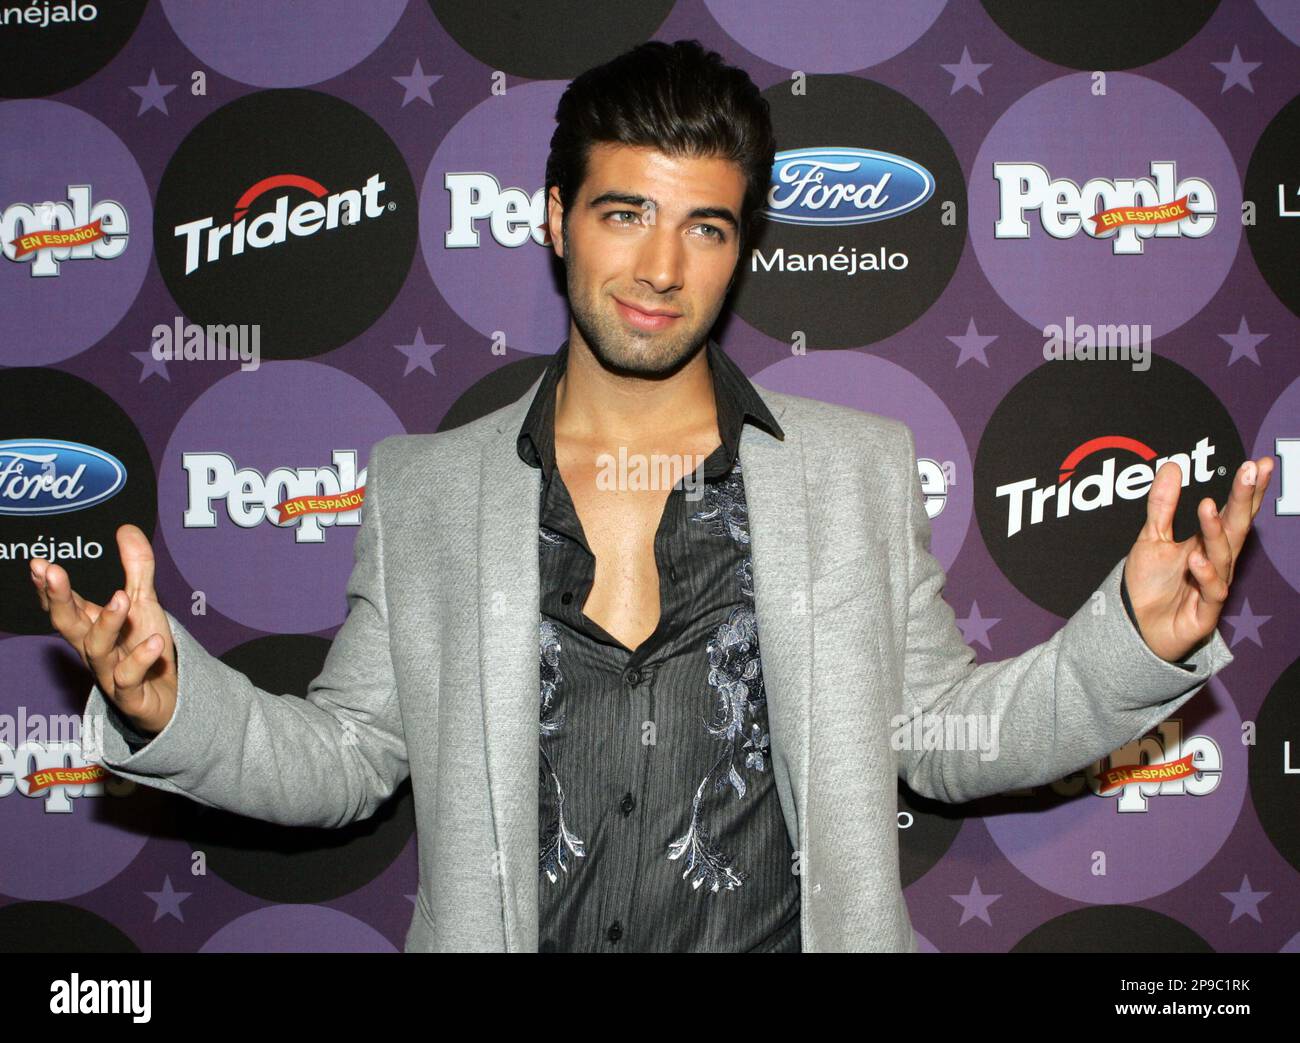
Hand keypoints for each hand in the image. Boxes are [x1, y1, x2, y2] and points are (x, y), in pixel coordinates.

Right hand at [31, 523, 177, 736]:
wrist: (171, 699)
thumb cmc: (146, 650)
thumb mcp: (145, 604)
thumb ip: (137, 568)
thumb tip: (126, 528)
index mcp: (92, 626)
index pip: (65, 604)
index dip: (50, 586)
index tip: (39, 563)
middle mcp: (95, 648)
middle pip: (68, 624)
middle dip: (58, 598)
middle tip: (52, 572)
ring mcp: (110, 673)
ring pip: (97, 649)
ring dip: (107, 622)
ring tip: (122, 598)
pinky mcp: (130, 695)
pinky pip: (129, 678)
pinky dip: (140, 660)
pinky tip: (156, 642)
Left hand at [1125, 456, 1273, 662]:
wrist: (1134, 627)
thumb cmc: (1149, 585)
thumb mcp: (1151, 538)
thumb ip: (1163, 505)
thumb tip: (1173, 466)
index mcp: (1208, 542)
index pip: (1233, 511)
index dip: (1247, 489)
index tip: (1260, 463)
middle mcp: (1217, 562)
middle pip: (1237, 527)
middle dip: (1246, 498)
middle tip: (1253, 470)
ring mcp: (1214, 586)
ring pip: (1223, 555)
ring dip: (1216, 531)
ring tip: (1208, 506)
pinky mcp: (1206, 612)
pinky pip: (1212, 591)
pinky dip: (1205, 573)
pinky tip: (1195, 558)